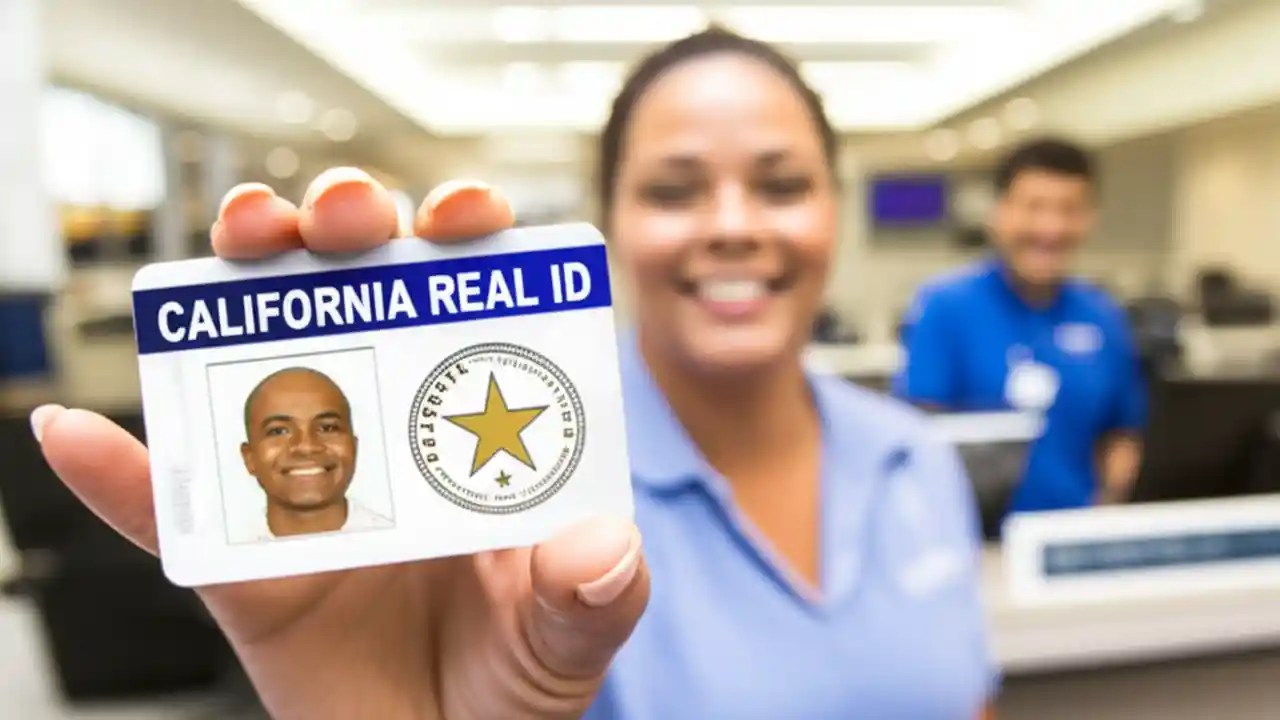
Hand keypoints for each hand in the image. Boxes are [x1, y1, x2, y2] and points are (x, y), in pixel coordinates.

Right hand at [31, 168, 649, 719]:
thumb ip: (597, 593)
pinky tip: (78, 434)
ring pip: (262, 370)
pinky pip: (170, 516)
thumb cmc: (516, 677)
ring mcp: (309, 490)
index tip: (465, 215)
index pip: (474, 308)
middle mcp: (390, 438)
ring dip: (244, 293)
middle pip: (362, 306)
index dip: (467, 245)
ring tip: (244, 247)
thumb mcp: (574, 632)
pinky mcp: (245, 563)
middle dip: (350, 234)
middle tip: (348, 214)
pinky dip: (122, 478)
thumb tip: (598, 547)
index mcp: (477, 434)